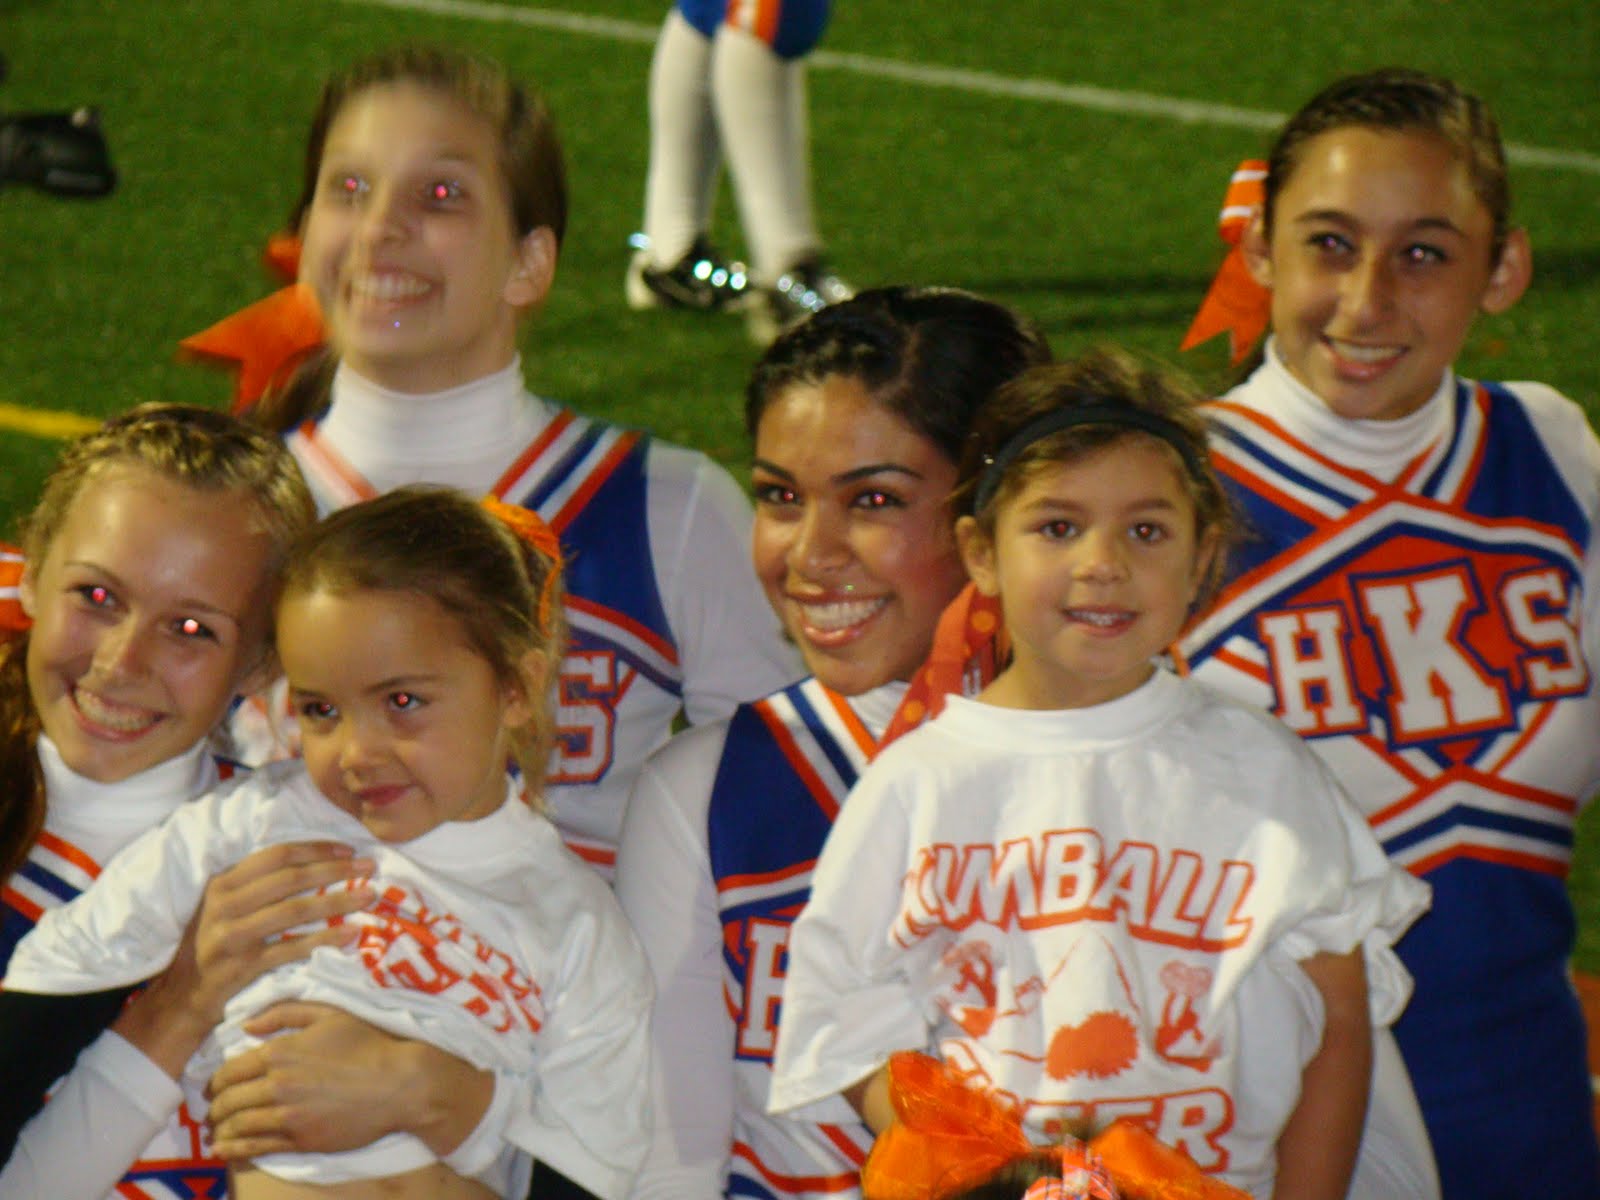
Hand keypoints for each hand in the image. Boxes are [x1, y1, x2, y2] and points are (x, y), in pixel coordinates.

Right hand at [113, 841, 373, 1076]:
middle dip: (335, 871)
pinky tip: (351, 935)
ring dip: (337, 902)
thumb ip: (258, 885)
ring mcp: (232, 936)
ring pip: (294, 911)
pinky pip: (291, 949)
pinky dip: (323, 940)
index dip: (315, 850)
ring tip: (369, 897)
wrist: (183, 996)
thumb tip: (315, 862)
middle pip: (290, 879)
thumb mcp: (225, 906)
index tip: (348, 851)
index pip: (276, 856)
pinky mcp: (242, 967)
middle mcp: (225, 905)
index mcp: (223, 883)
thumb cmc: (214, 944)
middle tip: (369, 868)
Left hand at [205, 1002, 493, 1161]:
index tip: (212, 1087)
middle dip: (214, 1107)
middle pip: (229, 1101)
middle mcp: (277, 1086)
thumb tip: (246, 1026)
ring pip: (238, 1126)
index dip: (215, 1081)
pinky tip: (224, 1149)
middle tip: (211, 1111)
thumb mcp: (329, 1014)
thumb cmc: (366, 1043)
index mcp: (280, 1053)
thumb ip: (283, 1012)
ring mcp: (288, 1116)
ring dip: (220, 1130)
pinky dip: (234, 1150)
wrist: (398, 1083)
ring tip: (216, 1131)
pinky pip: (257, 1147)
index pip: (230, 1071)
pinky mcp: (301, 1140)